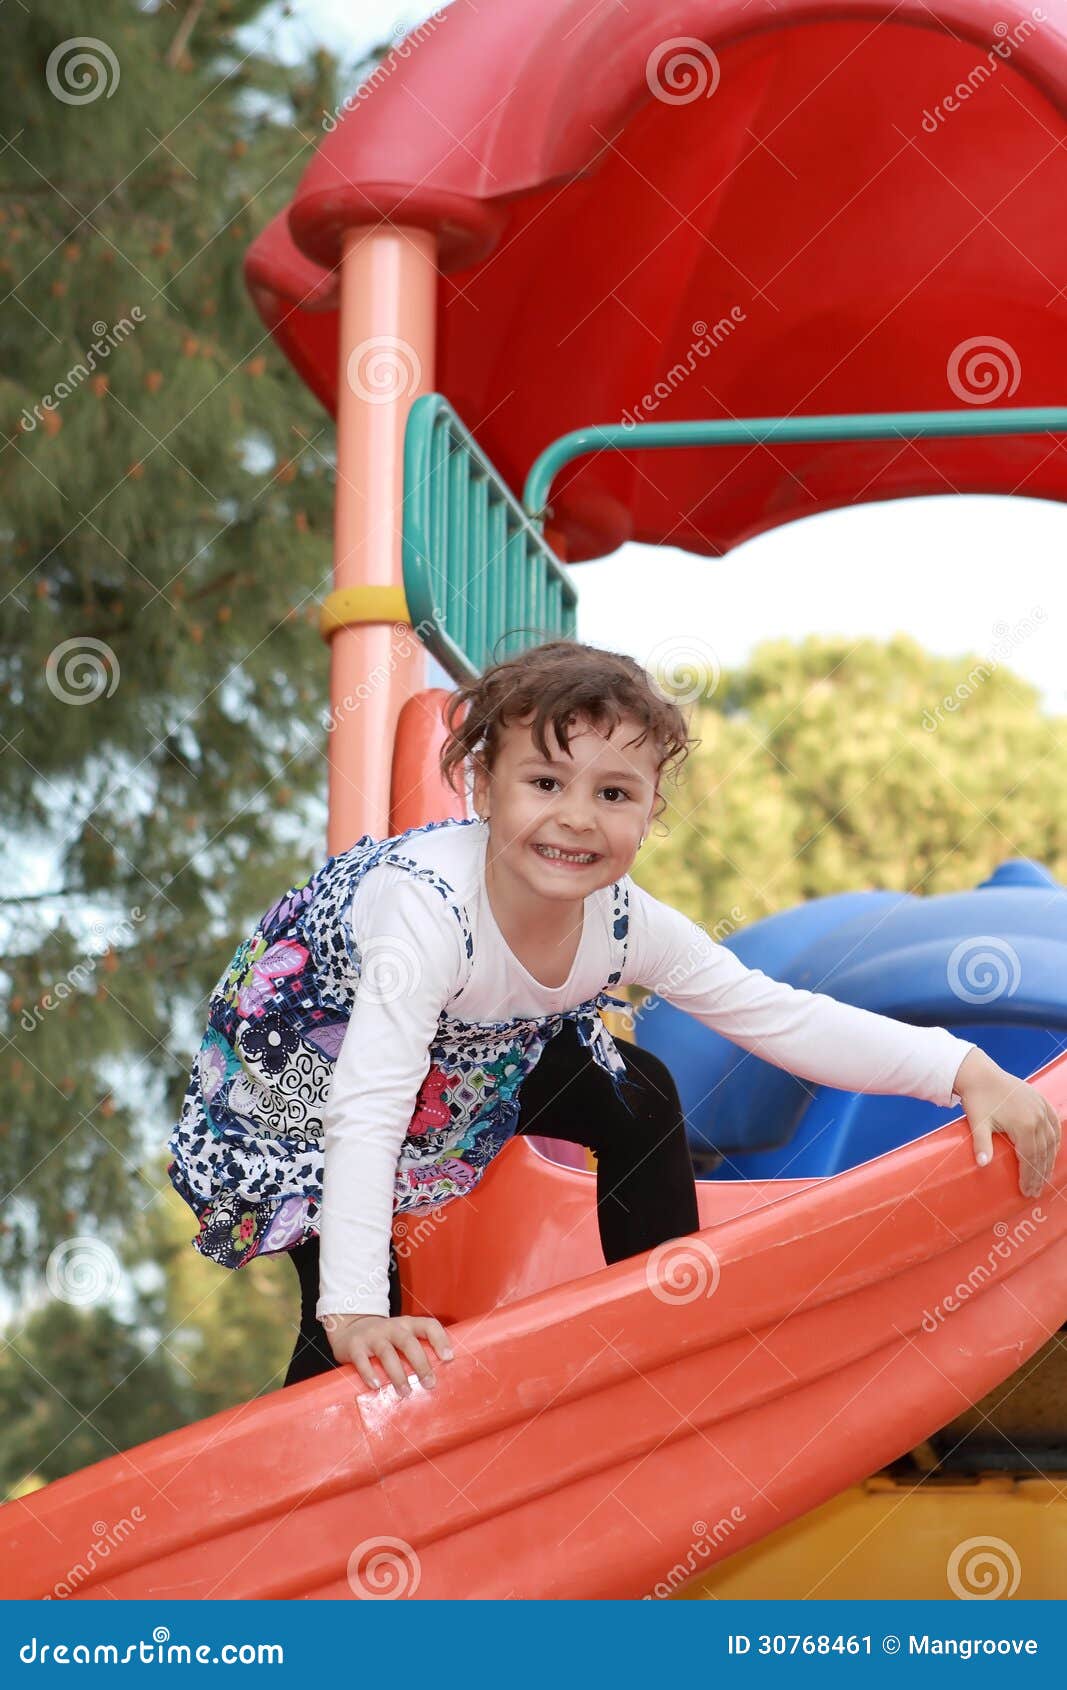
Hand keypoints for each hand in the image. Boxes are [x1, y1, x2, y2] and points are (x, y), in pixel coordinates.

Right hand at [321, 1310, 454, 1395]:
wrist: (350, 1329)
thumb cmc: (385, 1339)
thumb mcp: (402, 1337)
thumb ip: (417, 1350)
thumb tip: (442, 1379)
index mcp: (408, 1324)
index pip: (428, 1325)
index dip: (440, 1339)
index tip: (448, 1358)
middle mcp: (392, 1327)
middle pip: (408, 1342)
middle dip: (421, 1364)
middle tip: (430, 1384)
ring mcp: (373, 1335)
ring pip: (387, 1353)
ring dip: (398, 1374)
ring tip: (405, 1392)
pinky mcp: (355, 1346)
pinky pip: (362, 1360)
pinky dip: (369, 1373)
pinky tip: (376, 1386)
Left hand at [954, 1048, 1061, 1197]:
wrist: (980, 1073)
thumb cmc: (977, 1099)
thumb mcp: (978, 1123)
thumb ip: (981, 1144)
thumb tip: (982, 1165)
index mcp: (1023, 1124)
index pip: (1030, 1158)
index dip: (1029, 1177)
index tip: (1026, 1191)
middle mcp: (1037, 1117)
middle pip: (1043, 1153)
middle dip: (1039, 1174)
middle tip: (1034, 1191)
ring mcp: (1041, 1108)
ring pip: (1051, 1141)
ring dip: (1049, 1161)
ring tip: (1043, 1178)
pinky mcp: (1041, 1101)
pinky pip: (1054, 1125)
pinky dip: (1055, 1141)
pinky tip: (1052, 1152)